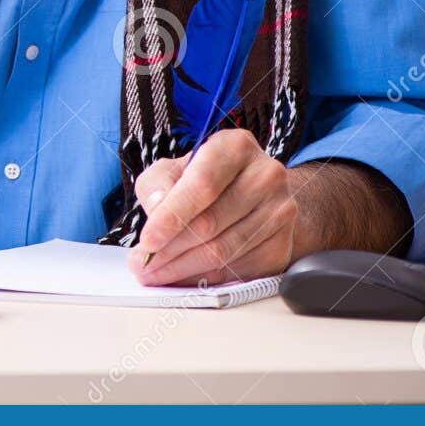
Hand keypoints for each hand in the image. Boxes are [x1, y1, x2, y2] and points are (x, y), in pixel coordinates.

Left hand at [127, 129, 299, 285]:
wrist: (253, 192)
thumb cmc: (204, 178)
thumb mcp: (172, 169)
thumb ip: (156, 185)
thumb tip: (156, 210)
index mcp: (235, 147)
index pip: (202, 185)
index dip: (172, 216)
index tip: (148, 240)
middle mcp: (266, 175)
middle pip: (211, 223)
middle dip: (169, 250)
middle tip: (142, 265)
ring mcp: (280, 211)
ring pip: (223, 251)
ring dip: (182, 269)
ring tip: (155, 273)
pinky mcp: (282, 243)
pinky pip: (239, 270)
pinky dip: (206, 279)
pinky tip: (184, 277)